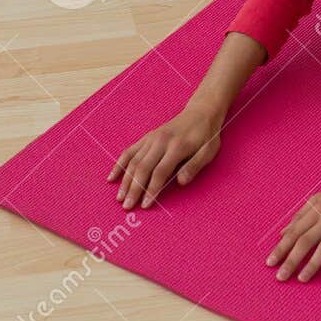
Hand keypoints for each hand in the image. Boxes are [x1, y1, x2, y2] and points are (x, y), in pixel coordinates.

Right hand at [108, 103, 223, 209]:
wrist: (200, 113)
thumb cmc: (206, 136)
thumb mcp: (209, 151)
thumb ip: (195, 166)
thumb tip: (181, 182)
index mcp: (177, 147)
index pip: (160, 172)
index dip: (151, 190)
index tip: (145, 205)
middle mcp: (161, 142)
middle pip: (143, 168)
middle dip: (134, 189)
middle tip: (127, 207)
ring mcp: (151, 138)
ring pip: (134, 161)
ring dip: (125, 181)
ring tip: (120, 198)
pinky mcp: (146, 138)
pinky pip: (129, 151)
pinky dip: (119, 164)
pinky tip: (112, 177)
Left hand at [267, 174, 320, 281]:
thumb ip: (301, 215)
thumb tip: (282, 233)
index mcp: (318, 208)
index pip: (295, 231)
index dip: (281, 248)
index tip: (270, 263)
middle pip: (307, 240)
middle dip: (292, 260)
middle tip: (280, 277)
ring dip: (312, 265)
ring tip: (301, 279)